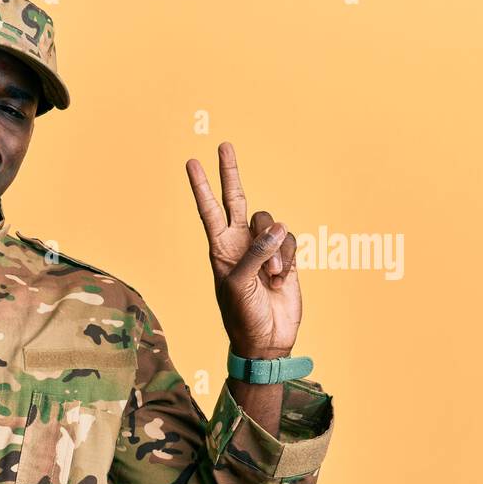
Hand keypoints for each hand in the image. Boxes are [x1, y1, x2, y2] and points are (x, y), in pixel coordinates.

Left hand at [185, 142, 300, 357]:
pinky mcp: (286, 256)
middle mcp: (239, 243)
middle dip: (230, 173)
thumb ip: (255, 252)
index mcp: (220, 248)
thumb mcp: (239, 284)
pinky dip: (289, 259)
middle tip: (223, 145)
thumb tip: (276, 227)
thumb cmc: (242, 315)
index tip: (191, 163)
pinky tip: (282, 280)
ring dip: (276, 250)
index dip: (202, 187)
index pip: (209, 210)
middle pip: (236, 199)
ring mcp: (263, 248)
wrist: (266, 338)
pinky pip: (291, 241)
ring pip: (273, 225)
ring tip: (272, 277)